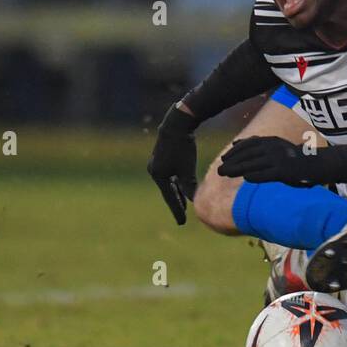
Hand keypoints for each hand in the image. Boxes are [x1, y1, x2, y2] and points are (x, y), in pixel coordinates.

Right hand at [148, 108, 198, 225]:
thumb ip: (189, 186)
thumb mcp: (187, 169)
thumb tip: (192, 201)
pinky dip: (176, 181)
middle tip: (182, 216)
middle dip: (176, 203)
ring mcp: (156, 162)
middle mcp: (154, 170)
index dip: (177, 210)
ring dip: (176, 192)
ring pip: (169, 182)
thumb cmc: (183, 148)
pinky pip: (169, 173)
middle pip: (167, 191)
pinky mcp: (162, 155)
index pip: (169, 197)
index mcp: (158, 175)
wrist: (177, 124)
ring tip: (183, 203)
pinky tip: (180, 184)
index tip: (182, 223)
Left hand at [218, 136, 314, 184]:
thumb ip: (255, 144)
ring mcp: (279, 159)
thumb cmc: (290, 157)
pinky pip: (266, 174)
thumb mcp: (274, 146)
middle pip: (247, 154)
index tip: (223, 159)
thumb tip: (234, 143)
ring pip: (253, 164)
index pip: (247, 145)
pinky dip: (255, 176)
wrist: (313, 165)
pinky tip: (246, 178)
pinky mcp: (284, 171)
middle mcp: (273, 148)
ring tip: (226, 174)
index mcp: (270, 141)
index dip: (234, 152)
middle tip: (220, 170)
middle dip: (232, 162)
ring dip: (237, 169)